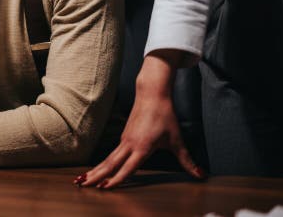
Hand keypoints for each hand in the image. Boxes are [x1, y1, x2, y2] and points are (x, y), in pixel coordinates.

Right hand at [79, 51, 204, 188]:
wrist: (152, 94)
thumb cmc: (165, 116)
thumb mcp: (177, 140)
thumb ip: (188, 161)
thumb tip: (201, 175)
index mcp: (142, 147)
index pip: (127, 168)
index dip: (117, 180)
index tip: (106, 188)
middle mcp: (129, 145)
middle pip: (109, 164)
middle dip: (96, 176)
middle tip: (81, 185)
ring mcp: (124, 140)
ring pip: (107, 159)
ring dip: (95, 170)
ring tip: (82, 180)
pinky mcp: (124, 137)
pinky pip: (111, 154)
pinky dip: (102, 163)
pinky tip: (98, 170)